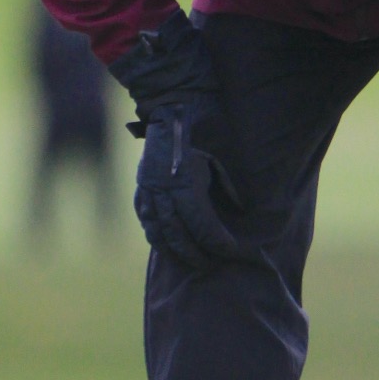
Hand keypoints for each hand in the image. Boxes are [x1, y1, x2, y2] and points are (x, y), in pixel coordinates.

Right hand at [131, 95, 243, 269]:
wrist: (169, 113)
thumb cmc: (199, 137)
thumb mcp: (217, 162)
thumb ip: (225, 190)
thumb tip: (239, 213)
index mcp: (184, 182)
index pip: (202, 224)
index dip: (217, 241)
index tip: (231, 252)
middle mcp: (162, 190)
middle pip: (177, 234)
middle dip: (195, 254)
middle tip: (209, 266)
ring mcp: (147, 190)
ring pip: (157, 231)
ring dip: (173, 251)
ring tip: (187, 262)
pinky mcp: (140, 188)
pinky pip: (146, 220)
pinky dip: (156, 236)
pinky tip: (167, 244)